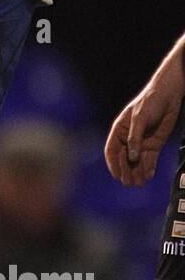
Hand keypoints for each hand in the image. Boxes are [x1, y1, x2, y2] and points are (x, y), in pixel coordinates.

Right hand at [105, 68, 183, 185]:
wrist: (168, 95)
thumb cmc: (149, 102)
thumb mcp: (139, 119)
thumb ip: (135, 138)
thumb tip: (131, 158)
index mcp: (119, 130)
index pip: (112, 150)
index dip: (113, 164)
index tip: (117, 176)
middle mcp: (129, 139)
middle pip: (124, 159)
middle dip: (126, 171)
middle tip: (129, 183)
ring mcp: (141, 143)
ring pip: (137, 162)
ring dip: (137, 173)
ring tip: (139, 184)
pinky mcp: (154, 145)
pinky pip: (150, 159)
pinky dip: (148, 168)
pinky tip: (148, 176)